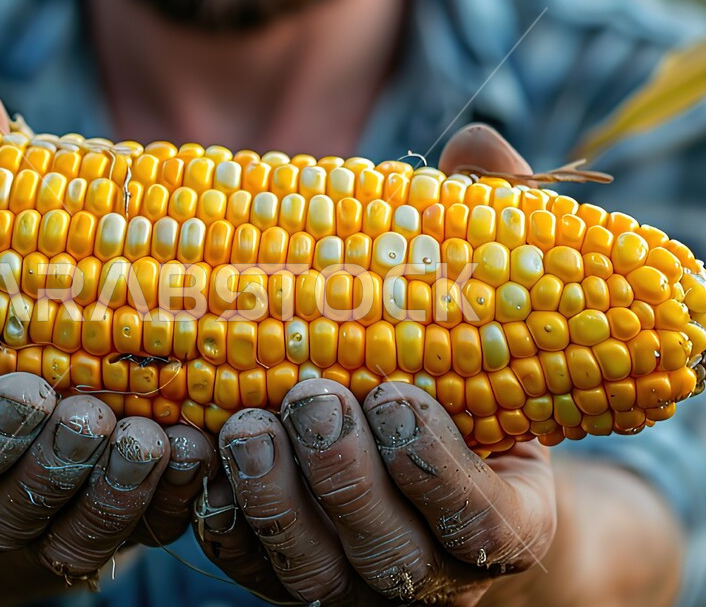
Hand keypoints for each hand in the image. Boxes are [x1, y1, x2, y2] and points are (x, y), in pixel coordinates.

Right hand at [0, 373, 214, 584]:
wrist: (74, 392)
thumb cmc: (17, 342)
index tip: (26, 392)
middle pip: (14, 510)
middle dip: (57, 461)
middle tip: (89, 415)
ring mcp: (61, 528)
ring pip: (81, 535)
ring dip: (117, 487)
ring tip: (145, 438)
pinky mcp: (129, 530)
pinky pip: (150, 530)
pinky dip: (175, 491)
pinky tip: (193, 447)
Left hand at [195, 125, 553, 603]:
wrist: (438, 479)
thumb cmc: (467, 384)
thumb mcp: (493, 320)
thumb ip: (491, 238)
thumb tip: (481, 142)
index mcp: (505, 520)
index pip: (481, 523)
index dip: (436, 468)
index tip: (396, 394)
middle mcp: (429, 573)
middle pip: (386, 555)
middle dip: (344, 477)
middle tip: (311, 397)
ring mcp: (353, 584)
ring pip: (310, 573)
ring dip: (274, 500)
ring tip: (246, 420)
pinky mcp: (281, 578)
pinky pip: (244, 564)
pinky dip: (220, 516)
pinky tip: (201, 451)